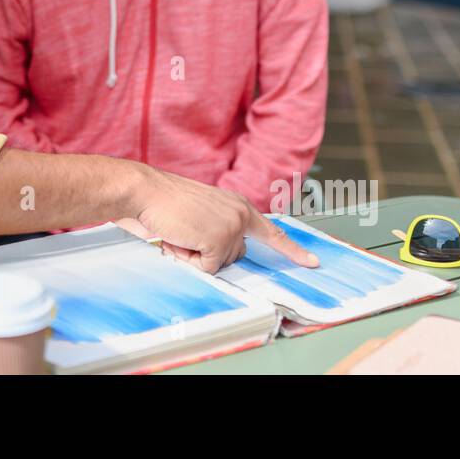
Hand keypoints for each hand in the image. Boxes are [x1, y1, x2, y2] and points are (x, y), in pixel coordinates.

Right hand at [131, 166, 319, 273]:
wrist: (147, 191)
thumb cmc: (164, 202)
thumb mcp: (201, 212)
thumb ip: (218, 228)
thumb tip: (220, 256)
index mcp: (237, 205)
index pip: (272, 232)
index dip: (292, 250)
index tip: (313, 262)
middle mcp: (240, 214)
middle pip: (235, 256)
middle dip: (209, 253)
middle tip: (186, 232)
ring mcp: (232, 227)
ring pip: (219, 263)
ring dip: (195, 255)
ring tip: (179, 231)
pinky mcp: (219, 239)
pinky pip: (206, 268)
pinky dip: (188, 259)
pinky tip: (178, 237)